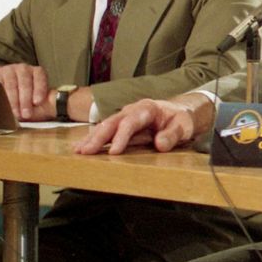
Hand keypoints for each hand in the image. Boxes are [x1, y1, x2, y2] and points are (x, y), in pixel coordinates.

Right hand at [0, 63, 49, 120]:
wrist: (4, 80)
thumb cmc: (24, 90)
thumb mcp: (34, 92)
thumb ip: (39, 99)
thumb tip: (47, 111)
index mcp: (37, 71)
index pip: (40, 78)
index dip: (40, 90)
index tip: (38, 102)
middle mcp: (24, 68)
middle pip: (25, 83)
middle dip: (25, 100)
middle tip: (26, 114)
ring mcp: (10, 70)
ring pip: (12, 85)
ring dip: (13, 101)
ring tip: (15, 114)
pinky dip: (1, 97)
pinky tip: (3, 105)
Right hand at [74, 97, 210, 155]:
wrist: (181, 112)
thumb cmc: (181, 119)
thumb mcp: (183, 126)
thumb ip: (172, 135)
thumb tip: (160, 144)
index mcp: (147, 108)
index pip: (130, 123)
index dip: (121, 137)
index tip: (113, 152)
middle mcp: (132, 110)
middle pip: (111, 123)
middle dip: (97, 137)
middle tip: (85, 152)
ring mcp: (125, 117)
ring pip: (104, 126)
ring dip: (91, 139)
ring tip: (78, 151)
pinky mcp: (121, 125)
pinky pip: (105, 132)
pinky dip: (93, 139)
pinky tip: (82, 148)